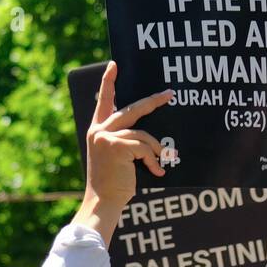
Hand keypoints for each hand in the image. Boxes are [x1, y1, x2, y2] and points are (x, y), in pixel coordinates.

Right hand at [82, 61, 171, 208]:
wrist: (103, 201)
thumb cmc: (113, 183)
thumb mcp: (116, 157)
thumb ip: (125, 141)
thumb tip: (149, 135)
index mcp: (97, 131)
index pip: (103, 101)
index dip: (108, 82)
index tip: (114, 65)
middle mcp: (99, 131)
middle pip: (131, 109)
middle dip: (153, 102)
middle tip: (169, 94)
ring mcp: (106, 137)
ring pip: (142, 134)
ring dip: (155, 150)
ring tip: (161, 163)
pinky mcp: (116, 146)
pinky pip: (145, 147)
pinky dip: (154, 160)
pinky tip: (157, 172)